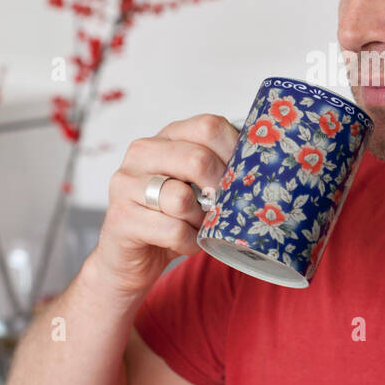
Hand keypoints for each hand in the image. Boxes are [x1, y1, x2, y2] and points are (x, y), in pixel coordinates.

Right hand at [92, 113, 238, 297]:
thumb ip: (221, 169)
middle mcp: (142, 152)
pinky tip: (183, 242)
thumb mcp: (199, 186)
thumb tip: (263, 164)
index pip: (209, 126)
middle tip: (224, 208)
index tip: (243, 177)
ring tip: (197, 226)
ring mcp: (126, 184)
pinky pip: (172, 229)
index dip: (235, 153)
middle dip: (220, 190)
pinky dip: (188, 242)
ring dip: (200, 221)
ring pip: (181, 199)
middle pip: (197, 159)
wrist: (131, 258)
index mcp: (166, 137)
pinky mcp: (121, 217)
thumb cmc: (173, 218)